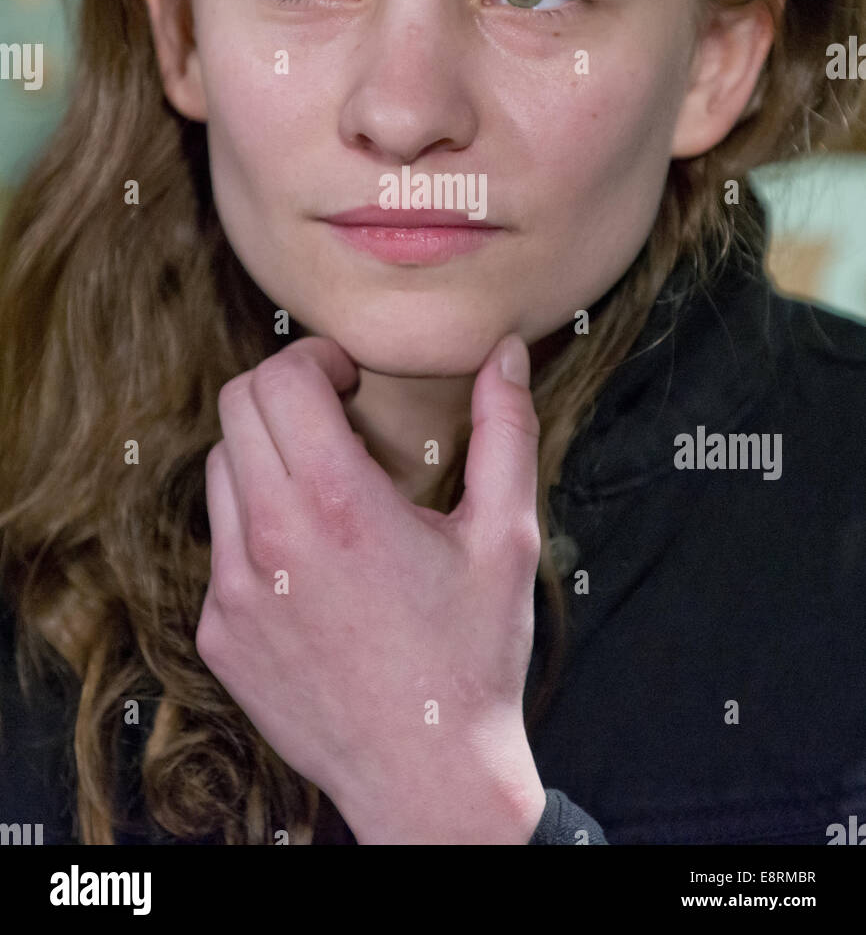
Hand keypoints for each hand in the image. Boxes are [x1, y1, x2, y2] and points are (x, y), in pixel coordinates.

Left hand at [196, 331, 546, 843]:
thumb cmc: (472, 656)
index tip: (350, 381)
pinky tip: (312, 558)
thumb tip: (506, 353)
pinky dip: (256, 525)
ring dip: (266, 456)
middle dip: (286, 393)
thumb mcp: (506, 536)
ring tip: (326, 487)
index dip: (315, 359)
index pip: (279, 379)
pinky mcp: (218, 631)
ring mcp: (233, 589)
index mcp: (339, 504)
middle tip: (336, 416)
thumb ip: (507, 431)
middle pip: (237, 410)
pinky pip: (220, 543)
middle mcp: (271, 539)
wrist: (427, 775)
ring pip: (221, 472)